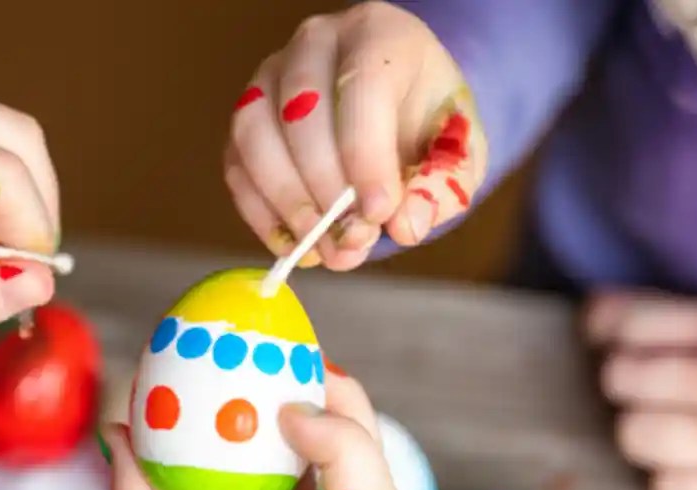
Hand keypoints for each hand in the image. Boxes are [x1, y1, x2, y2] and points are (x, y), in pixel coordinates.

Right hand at [224, 1, 486, 270]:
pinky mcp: (247, 115)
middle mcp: (315, 43)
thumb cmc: (428, 122)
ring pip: (254, 134)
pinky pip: (237, 163)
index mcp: (379, 35)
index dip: (365, 156)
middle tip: (351, 240)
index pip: (361, 87)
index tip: (379, 214)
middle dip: (324, 187)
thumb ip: (441, 186)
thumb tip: (406, 226)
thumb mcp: (459, 150)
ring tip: (322, 248)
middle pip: (299, 110)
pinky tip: (293, 244)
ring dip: (286, 201)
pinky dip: (260, 212)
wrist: (403, 106)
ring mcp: (270, 75)